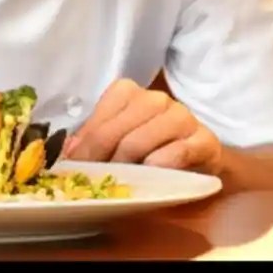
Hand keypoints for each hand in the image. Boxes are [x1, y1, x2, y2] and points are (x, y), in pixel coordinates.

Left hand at [63, 79, 222, 174]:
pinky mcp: (204, 140)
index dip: (85, 146)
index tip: (75, 167)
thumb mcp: (118, 139)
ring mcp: (182, 117)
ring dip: (127, 164)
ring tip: (120, 180)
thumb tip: (67, 152)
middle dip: (102, 158)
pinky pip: (176, 153)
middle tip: (93, 181)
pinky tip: (151, 175)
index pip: (100, 118)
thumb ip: (93, 140)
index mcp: (129, 92)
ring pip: (143, 139)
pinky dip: (159, 166)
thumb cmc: (151, 146)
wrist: (199, 157)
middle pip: (119, 130)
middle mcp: (156, 99)